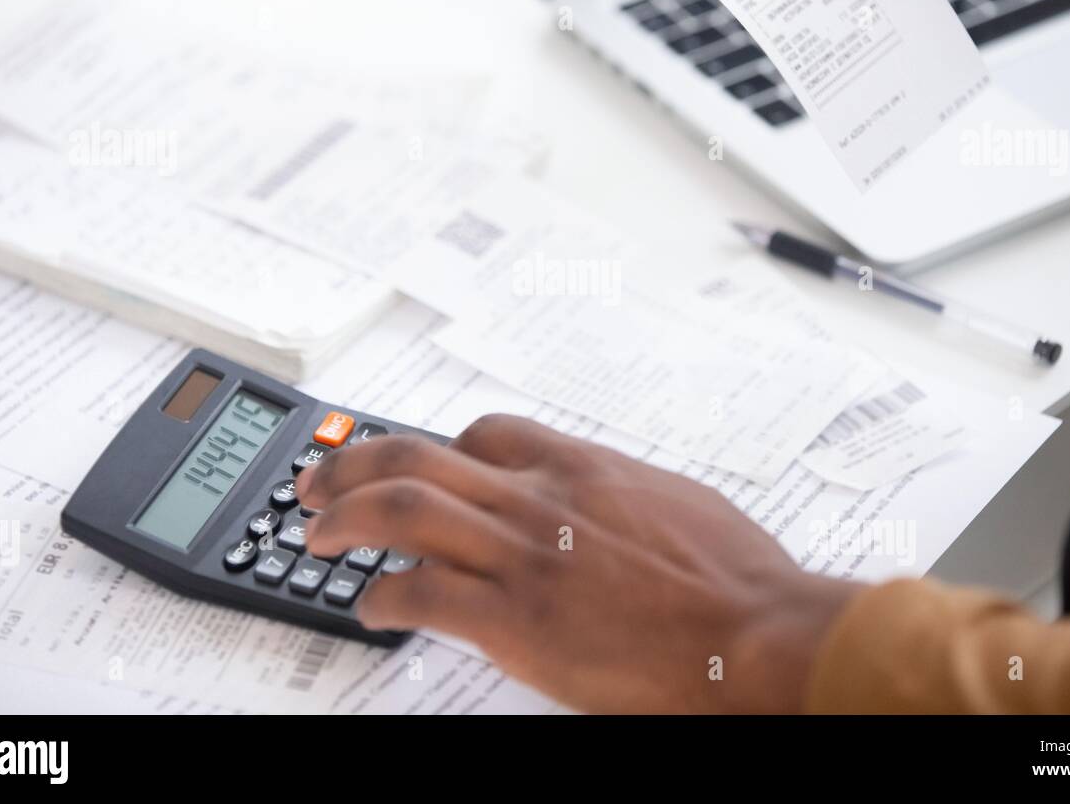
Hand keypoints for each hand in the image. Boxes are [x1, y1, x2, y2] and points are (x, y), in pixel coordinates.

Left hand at [296, 415, 859, 713]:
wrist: (757, 636)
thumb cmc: (736, 580)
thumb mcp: (680, 506)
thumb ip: (625, 497)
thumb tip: (611, 502)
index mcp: (581, 468)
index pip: (485, 432)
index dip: (439, 447)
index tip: (421, 465)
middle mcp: (539, 499)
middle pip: (416, 455)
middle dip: (353, 462)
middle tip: (317, 479)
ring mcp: (521, 556)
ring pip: (401, 509)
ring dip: (343, 516)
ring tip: (312, 533)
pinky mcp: (514, 621)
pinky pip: (421, 595)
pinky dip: (382, 598)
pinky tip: (370, 609)